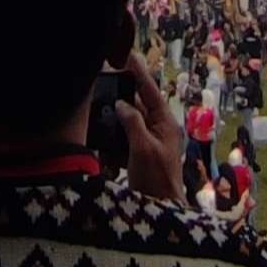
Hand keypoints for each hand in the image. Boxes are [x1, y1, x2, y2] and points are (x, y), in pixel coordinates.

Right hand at [116, 49, 186, 205]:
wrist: (160, 211)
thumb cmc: (156, 180)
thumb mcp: (143, 148)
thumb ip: (132, 122)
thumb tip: (122, 104)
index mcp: (165, 123)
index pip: (150, 91)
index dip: (138, 72)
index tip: (127, 54)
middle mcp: (158, 130)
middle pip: (137, 105)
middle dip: (120, 97)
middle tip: (105, 81)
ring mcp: (148, 144)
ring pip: (126, 124)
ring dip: (113, 123)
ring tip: (100, 117)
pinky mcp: (138, 157)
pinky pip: (122, 143)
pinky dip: (112, 145)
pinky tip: (103, 149)